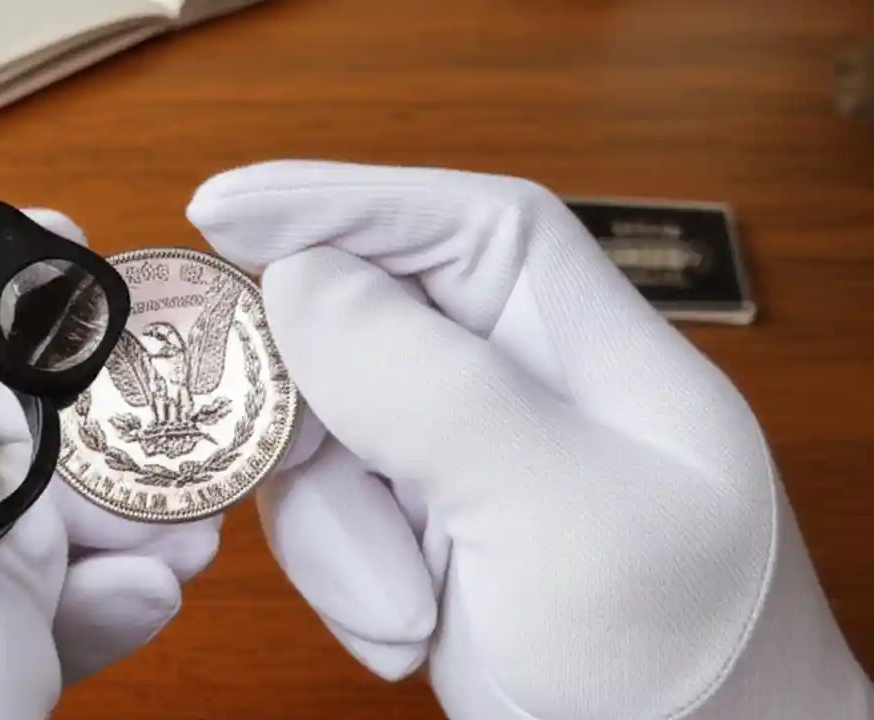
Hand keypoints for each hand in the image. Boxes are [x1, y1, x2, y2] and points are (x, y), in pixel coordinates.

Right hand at [188, 161, 871, 719]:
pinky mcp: (419, 530)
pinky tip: (404, 634)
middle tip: (281, 468)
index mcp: (581, 342)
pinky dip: (345, 575)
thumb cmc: (676, 655)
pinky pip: (327, 515)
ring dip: (338, 531)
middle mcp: (516, 385)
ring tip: (402, 610)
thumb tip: (300, 279)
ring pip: (325, 434)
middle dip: (316, 420)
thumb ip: (432, 389)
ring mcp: (460, 461)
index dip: (338, 200)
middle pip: (361, 329)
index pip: (457, 225)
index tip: (219, 211)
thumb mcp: (559, 517)